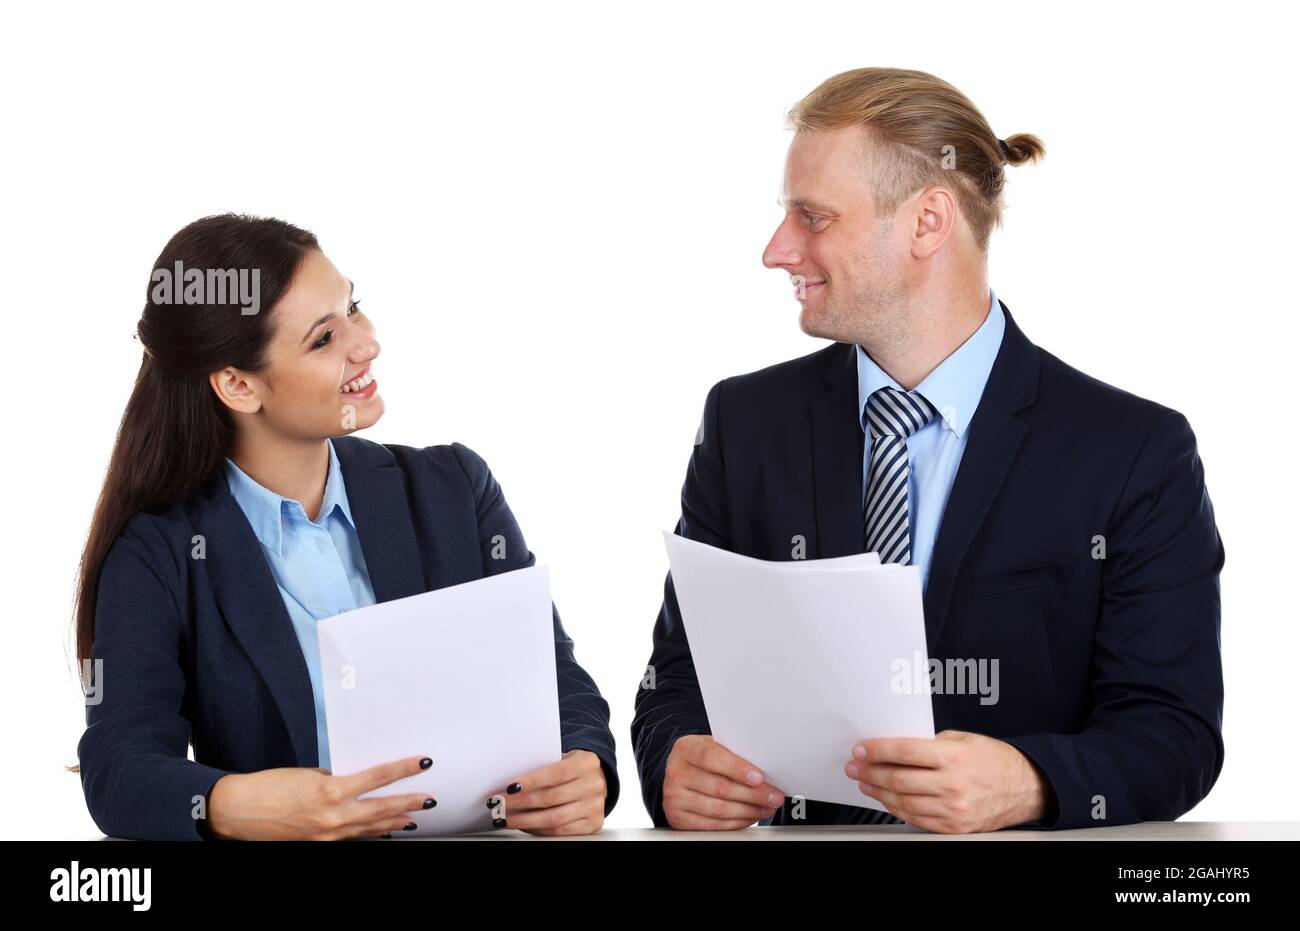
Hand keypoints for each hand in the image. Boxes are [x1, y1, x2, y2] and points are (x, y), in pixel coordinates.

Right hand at [207, 755, 437, 839]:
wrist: (238, 811)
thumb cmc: (269, 787)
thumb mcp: (309, 774)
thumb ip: (335, 779)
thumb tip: (354, 782)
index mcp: (331, 791)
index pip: (378, 777)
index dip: (404, 770)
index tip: (422, 763)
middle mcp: (333, 816)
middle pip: (382, 808)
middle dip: (409, 802)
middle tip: (430, 798)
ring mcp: (328, 835)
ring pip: (370, 828)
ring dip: (394, 822)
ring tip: (413, 817)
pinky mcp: (320, 845)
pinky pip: (353, 838)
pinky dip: (370, 833)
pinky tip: (382, 831)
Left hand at [491, 749, 606, 835]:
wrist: (596, 779)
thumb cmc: (571, 768)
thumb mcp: (563, 759)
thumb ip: (543, 767)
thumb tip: (510, 784)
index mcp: (587, 763)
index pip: (557, 773)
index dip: (532, 781)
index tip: (509, 787)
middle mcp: (594, 785)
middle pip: (552, 798)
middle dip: (521, 803)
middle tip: (500, 804)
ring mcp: (595, 807)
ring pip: (554, 819)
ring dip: (524, 820)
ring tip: (505, 818)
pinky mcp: (592, 824)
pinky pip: (559, 831)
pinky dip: (538, 829)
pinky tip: (523, 824)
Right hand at [662, 734, 784, 829]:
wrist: (680, 773)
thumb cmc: (702, 758)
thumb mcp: (713, 746)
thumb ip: (733, 753)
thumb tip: (765, 768)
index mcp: (685, 749)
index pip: (711, 757)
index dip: (737, 768)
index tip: (759, 777)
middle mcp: (676, 772)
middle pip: (720, 787)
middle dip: (753, 794)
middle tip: (773, 796)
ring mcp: (675, 797)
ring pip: (719, 809)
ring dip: (748, 810)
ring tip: (766, 807)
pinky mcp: (678, 818)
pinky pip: (713, 825)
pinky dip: (736, 822)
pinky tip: (750, 815)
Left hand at [844, 730, 1049, 832]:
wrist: (1026, 787)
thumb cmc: (994, 759)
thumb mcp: (963, 739)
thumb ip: (929, 744)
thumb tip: (894, 747)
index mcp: (955, 756)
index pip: (905, 752)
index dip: (877, 750)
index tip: (860, 749)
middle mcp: (954, 785)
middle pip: (899, 779)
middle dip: (870, 771)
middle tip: (854, 766)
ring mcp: (954, 810)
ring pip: (903, 801)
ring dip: (878, 791)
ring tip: (865, 782)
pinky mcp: (955, 827)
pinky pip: (916, 819)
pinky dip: (896, 808)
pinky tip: (886, 798)